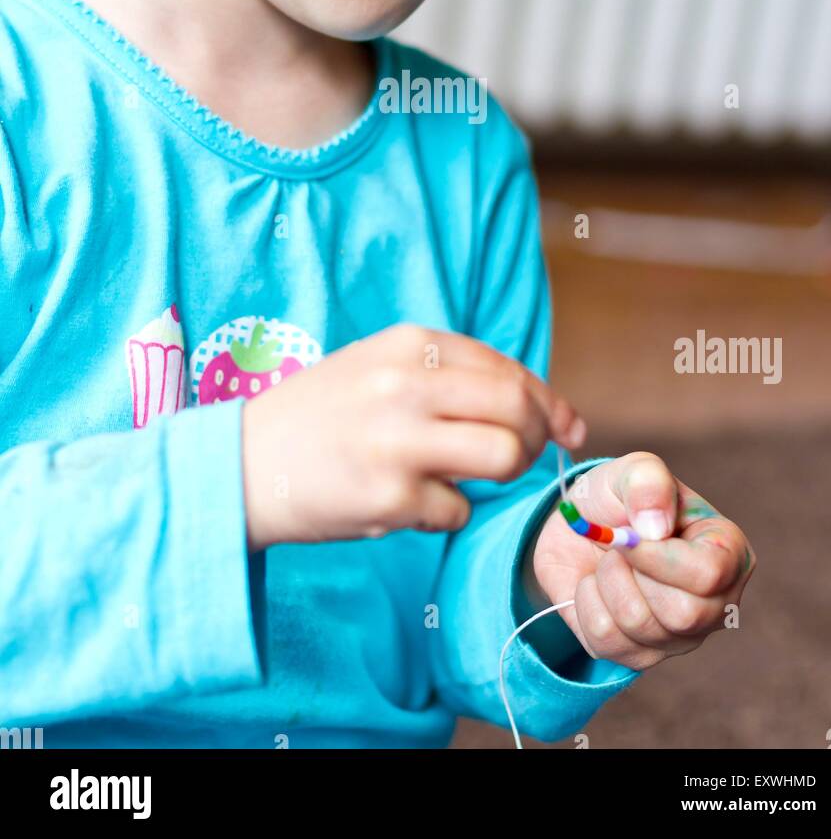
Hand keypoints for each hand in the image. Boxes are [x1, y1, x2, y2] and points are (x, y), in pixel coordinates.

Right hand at [241, 322, 586, 550]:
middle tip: (520, 456)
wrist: (238, 465)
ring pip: (505, 457)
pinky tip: (406, 502)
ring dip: (500, 475)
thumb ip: (450, 375)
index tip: (565, 426)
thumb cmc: (319, 416)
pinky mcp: (389, 497)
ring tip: (466, 477)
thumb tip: (547, 410)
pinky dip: (443, 513)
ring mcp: (399, 441)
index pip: (508, 367)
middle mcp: (407, 385)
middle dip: (536, 438)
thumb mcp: (378, 367)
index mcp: (407, 344)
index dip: (548, 401)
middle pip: (518, 409)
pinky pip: (457, 510)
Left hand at [524, 452, 756, 670]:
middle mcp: (715, 602)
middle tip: (620, 544)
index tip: (627, 534)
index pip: (709, 574)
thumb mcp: (631, 471)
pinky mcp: (640, 655)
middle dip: (633, 571)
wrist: (578, 529)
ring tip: (610, 560)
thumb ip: (648, 482)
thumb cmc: (618, 498)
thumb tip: (655, 528)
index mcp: (728, 552)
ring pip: (640, 626)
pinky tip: (597, 584)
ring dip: (607, 582)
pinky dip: (587, 603)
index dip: (660, 558)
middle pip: (683, 614)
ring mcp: (680, 636)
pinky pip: (606, 641)